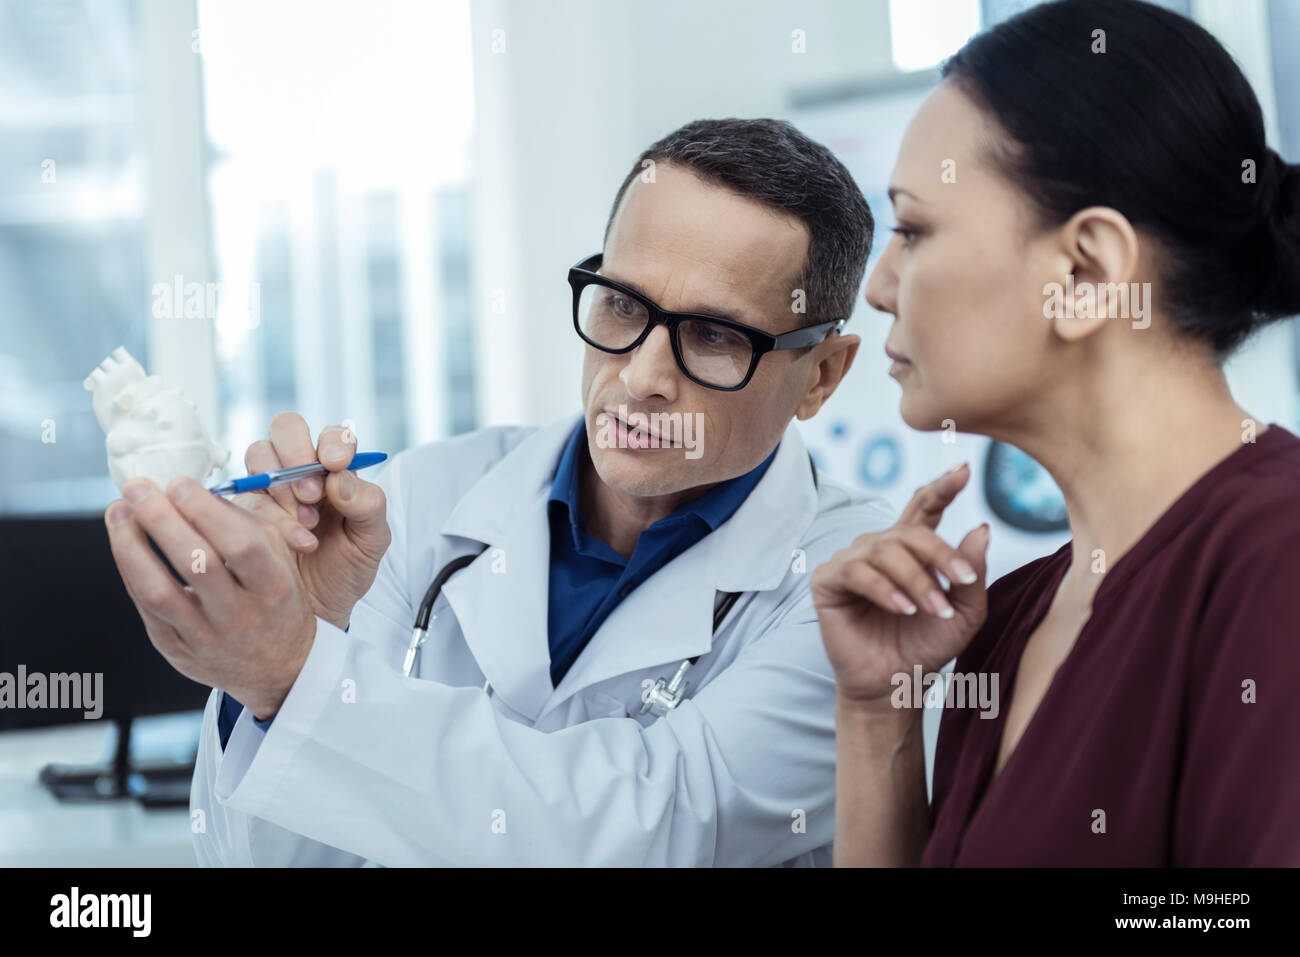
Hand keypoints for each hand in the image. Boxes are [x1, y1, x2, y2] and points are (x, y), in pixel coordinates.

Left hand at [105, 477, 319, 719]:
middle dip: (161, 518)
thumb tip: (193, 492)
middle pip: (196, 564)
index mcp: (275, 587)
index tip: (179, 483)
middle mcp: (242, 616)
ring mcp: (207, 638)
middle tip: (138, 487)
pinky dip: (130, 569)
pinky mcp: (176, 651)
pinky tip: (124, 541)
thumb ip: (246, 523)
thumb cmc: (277, 601)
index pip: (240, 546)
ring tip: (119, 512)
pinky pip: (145, 608)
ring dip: (131, 545)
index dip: (205, 511)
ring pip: (159, 590)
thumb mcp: (282, 560)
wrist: (279, 668)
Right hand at [237, 413, 390, 630]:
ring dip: (280, 486)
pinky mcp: (244, 509)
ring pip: (259, 455)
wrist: (319, 608)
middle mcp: (301, 470)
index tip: (336, 464)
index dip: (332, 442)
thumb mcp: (372, 540)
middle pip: (286, 428)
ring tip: (306, 524)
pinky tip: (291, 541)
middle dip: (297, 454)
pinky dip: (265, 515)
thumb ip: (367, 504)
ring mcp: (269, 487)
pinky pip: (241, 495)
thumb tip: (340, 478)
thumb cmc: (348, 567)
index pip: (332, 434)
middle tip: (312, 493)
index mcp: (337, 469)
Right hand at [811, 464, 990, 706]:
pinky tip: (903, 608)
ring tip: (934, 609)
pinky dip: (884, 589)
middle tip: (963, 581)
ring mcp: (851, 561)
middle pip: (910, 531)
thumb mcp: (965, 612)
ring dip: (916, 579)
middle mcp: (878, 547)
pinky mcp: (827, 581)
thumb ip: (971, 572)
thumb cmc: (927, 646)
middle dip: (940, 553)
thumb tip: (981, 527)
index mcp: (911, 548)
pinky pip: (856, 571)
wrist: (895, 685)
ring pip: (885, 550)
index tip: (964, 471)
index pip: (924, 506)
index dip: (942, 487)